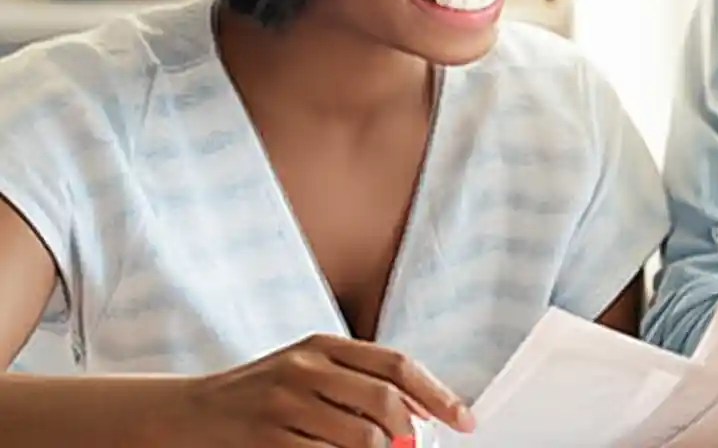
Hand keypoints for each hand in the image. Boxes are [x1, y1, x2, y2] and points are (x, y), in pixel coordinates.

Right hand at [156, 333, 475, 446]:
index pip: (397, 365)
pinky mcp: (268, 440)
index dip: (437, 394)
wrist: (187, 414)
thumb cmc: (260, 395)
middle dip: (412, 433)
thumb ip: (359, 382)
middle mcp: (305, 369)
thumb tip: (423, 411)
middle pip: (386, 402)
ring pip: (363, 438)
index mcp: (322, 346)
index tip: (464, 420)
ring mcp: (284, 404)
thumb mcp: (308, 372)